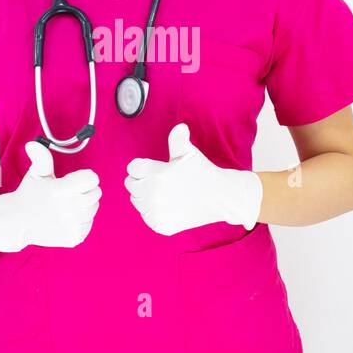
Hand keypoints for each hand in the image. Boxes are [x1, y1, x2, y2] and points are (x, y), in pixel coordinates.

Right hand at [0, 141, 100, 251]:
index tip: (72, 181)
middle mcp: (69, 210)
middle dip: (85, 190)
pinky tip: (66, 218)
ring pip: (93, 208)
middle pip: (96, 193)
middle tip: (69, 193)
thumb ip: (41, 158)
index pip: (92, 179)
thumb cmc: (30, 194)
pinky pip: (89, 224)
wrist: (17, 222)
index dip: (83, 177)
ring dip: (84, 205)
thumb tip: (33, 144)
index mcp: (61, 191)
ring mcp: (73, 226)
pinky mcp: (75, 238)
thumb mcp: (35, 174)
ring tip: (66, 206)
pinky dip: (81, 220)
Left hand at [124, 122, 262, 234]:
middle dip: (142, 180)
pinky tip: (168, 206)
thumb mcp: (190, 153)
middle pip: (131, 184)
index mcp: (156, 173)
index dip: (143, 167)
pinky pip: (146, 217)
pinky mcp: (160, 225)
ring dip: (146, 196)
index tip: (156, 169)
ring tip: (165, 193)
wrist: (221, 198)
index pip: (133, 168)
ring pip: (137, 201)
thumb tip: (179, 127)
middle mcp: (153, 194)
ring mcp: (156, 212)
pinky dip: (154, 212)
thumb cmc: (203, 172)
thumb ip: (178, 139)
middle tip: (161, 181)